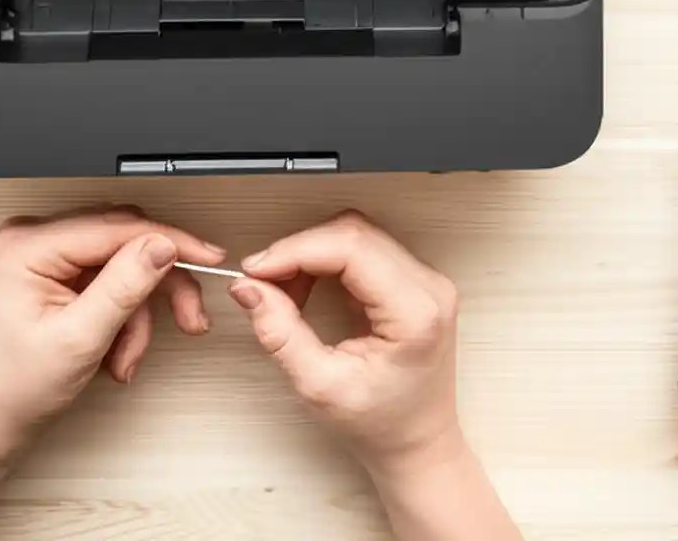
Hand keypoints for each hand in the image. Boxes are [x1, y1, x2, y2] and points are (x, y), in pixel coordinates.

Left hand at [0, 208, 225, 445]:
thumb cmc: (13, 387)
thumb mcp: (78, 339)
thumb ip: (123, 287)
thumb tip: (163, 245)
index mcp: (29, 245)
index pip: (117, 227)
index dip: (171, 242)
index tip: (209, 258)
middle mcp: (36, 240)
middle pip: (127, 242)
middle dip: (157, 288)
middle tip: (189, 318)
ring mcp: (48, 256)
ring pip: (126, 266)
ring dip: (139, 316)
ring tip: (126, 358)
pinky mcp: (60, 274)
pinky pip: (114, 283)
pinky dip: (126, 320)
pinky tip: (116, 352)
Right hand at [227, 211, 461, 470]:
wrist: (416, 442)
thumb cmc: (378, 424)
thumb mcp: (319, 386)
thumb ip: (281, 334)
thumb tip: (248, 288)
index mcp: (415, 312)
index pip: (352, 249)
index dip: (296, 250)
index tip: (255, 270)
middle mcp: (429, 287)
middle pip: (354, 233)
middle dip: (298, 250)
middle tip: (261, 281)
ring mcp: (426, 280)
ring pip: (356, 235)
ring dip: (310, 254)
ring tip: (284, 292)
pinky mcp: (414, 281)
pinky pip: (363, 249)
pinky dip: (325, 261)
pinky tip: (305, 290)